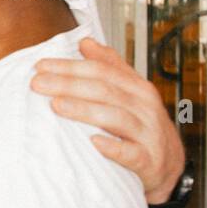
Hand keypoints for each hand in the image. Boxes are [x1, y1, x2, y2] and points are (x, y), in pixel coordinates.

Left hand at [32, 37, 184, 202]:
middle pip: (105, 90)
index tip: (40, 66)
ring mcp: (148, 134)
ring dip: (85, 111)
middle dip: (69, 85)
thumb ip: (110, 67)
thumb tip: (86, 42)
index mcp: (137, 89)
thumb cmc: (142, 127)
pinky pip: (132, 154)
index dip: (71, 66)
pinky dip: (114, 148)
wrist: (169, 166)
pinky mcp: (149, 160)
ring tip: (57, 106)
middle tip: (37, 83)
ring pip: (116, 118)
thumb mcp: (131, 93)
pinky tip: (94, 143)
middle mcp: (144, 108)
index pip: (101, 71)